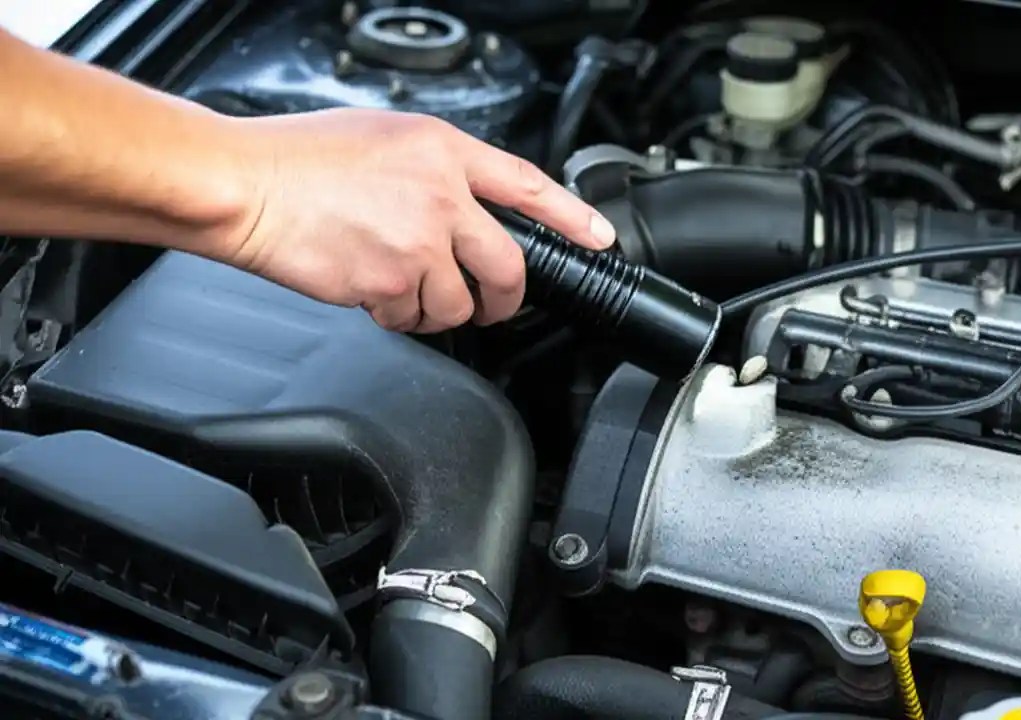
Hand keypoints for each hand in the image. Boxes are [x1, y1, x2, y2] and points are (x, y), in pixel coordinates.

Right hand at [216, 108, 614, 331]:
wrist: (245, 185)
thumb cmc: (299, 159)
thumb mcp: (385, 137)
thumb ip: (437, 170)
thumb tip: (468, 206)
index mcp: (443, 150)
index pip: (528, 185)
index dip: (571, 217)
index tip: (598, 238)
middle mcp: (441, 196)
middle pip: (508, 267)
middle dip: (505, 298)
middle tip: (493, 304)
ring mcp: (419, 242)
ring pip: (458, 305)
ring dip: (434, 307)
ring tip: (396, 281)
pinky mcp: (391, 282)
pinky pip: (412, 318)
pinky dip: (394, 314)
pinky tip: (367, 285)